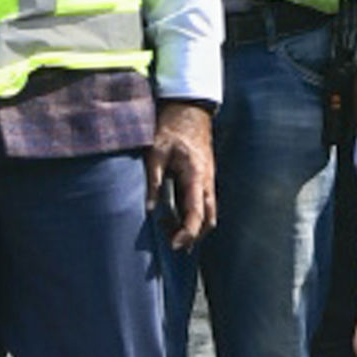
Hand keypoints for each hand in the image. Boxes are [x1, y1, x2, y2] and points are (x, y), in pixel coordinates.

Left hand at [146, 100, 215, 248]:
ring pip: (208, 213)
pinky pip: (203, 204)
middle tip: (169, 240)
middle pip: (209, 220)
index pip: (197, 213)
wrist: (189, 109)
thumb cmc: (171, 129)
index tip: (175, 246)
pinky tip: (172, 215)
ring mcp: (208, 180)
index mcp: (196, 176)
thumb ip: (152, 181)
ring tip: (166, 225)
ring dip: (192, 226)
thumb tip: (148, 209)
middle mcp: (207, 181)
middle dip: (193, 236)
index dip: (187, 233)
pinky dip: (192, 216)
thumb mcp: (155, 153)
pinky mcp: (204, 178)